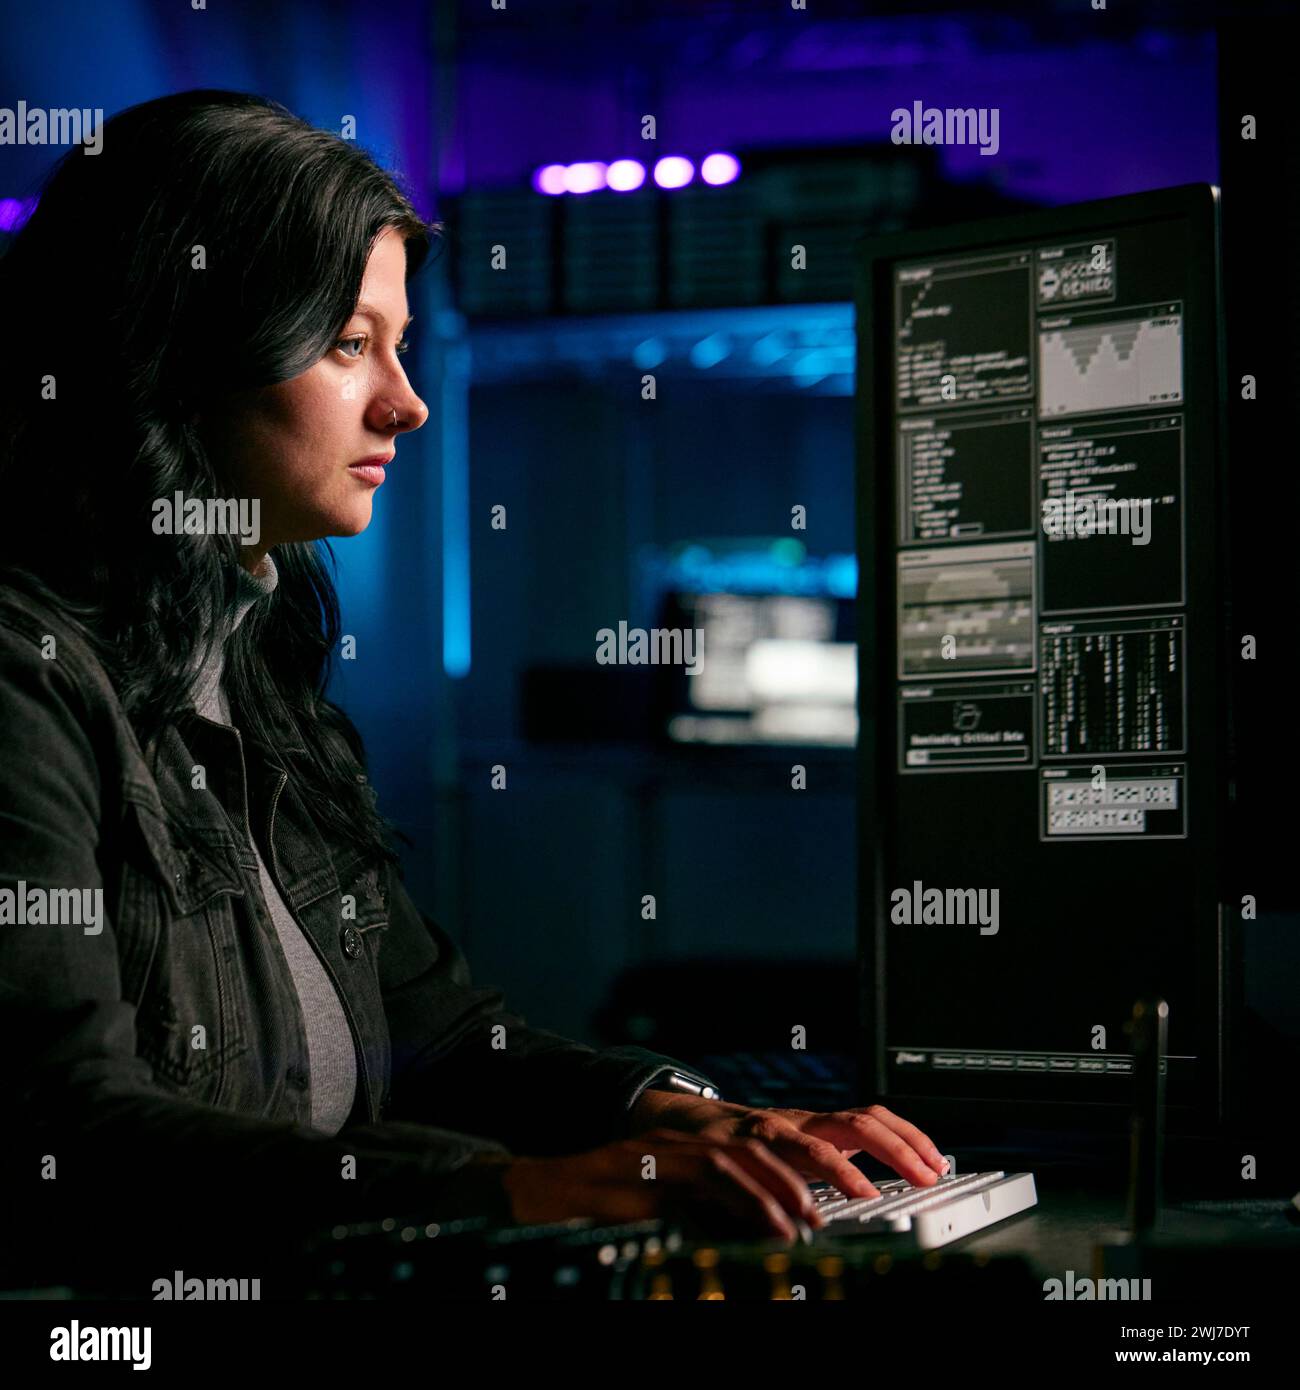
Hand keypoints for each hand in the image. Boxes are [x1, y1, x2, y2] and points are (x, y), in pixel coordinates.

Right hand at [500, 1131, 824, 1242]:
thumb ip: (686, 1214)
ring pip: (734, 1159)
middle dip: (788, 1178)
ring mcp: (661, 1155)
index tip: (805, 1206)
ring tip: (802, 1220)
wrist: (531, 1195)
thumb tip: (730, 1234)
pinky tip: (769, 1226)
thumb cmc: (585, 1210)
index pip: (738, 1151)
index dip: (777, 1175)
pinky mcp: (650, 1174)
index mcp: (673, 1150)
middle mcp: (672, 1145)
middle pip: (747, 1147)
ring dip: (776, 1189)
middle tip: (817, 1213)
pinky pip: (709, 1181)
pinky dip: (747, 1201)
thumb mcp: (647, 1210)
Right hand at [628, 1093, 947, 1199]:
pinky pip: (753, 1169)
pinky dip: (775, 1194)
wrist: (668, 1122)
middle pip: (853, 1120)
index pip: (868, 1119)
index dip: (907, 1137)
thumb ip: (819, 1168)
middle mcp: (790, 1122)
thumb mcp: (784, 1155)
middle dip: (894, 1146)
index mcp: (809, 1125)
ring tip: (865, 1194)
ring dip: (838, 1169)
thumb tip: (874, 1186)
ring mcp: (756, 1131)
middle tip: (922, 1174)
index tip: (937, 1162)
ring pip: (804, 1142)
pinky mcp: (720, 1148)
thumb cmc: (731, 1145)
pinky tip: (789, 1219)